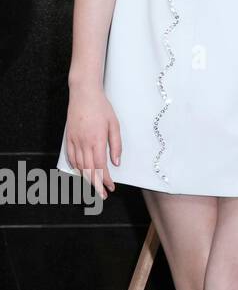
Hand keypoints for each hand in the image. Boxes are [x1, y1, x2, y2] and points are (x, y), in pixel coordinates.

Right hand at [65, 83, 120, 199]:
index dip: (105, 180)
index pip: (101, 167)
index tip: (111, 188)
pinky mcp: (68, 138)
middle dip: (95, 185)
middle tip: (102, 195)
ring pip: (78, 165)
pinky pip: (70, 157)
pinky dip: (75, 167)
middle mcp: (84, 143)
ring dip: (86, 177)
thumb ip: (116, 145)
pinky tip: (81, 172)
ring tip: (94, 185)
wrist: (84, 94)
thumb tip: (116, 162)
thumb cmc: (102, 107)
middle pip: (88, 170)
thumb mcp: (115, 125)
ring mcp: (74, 141)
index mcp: (97, 140)